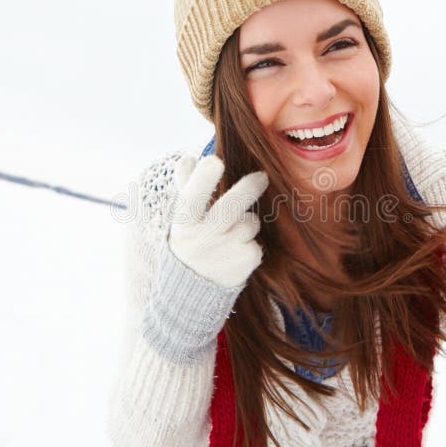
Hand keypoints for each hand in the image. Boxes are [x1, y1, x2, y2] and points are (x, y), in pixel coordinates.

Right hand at [168, 155, 268, 288]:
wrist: (193, 288)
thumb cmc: (192, 240)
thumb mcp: (183, 217)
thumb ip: (187, 186)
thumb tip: (188, 158)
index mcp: (184, 223)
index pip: (191, 198)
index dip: (203, 179)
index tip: (215, 160)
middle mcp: (203, 238)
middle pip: (230, 208)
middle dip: (248, 188)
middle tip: (262, 176)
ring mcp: (225, 253)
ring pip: (250, 222)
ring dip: (248, 221)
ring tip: (233, 232)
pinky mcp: (245, 264)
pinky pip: (257, 242)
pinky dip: (252, 242)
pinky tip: (238, 251)